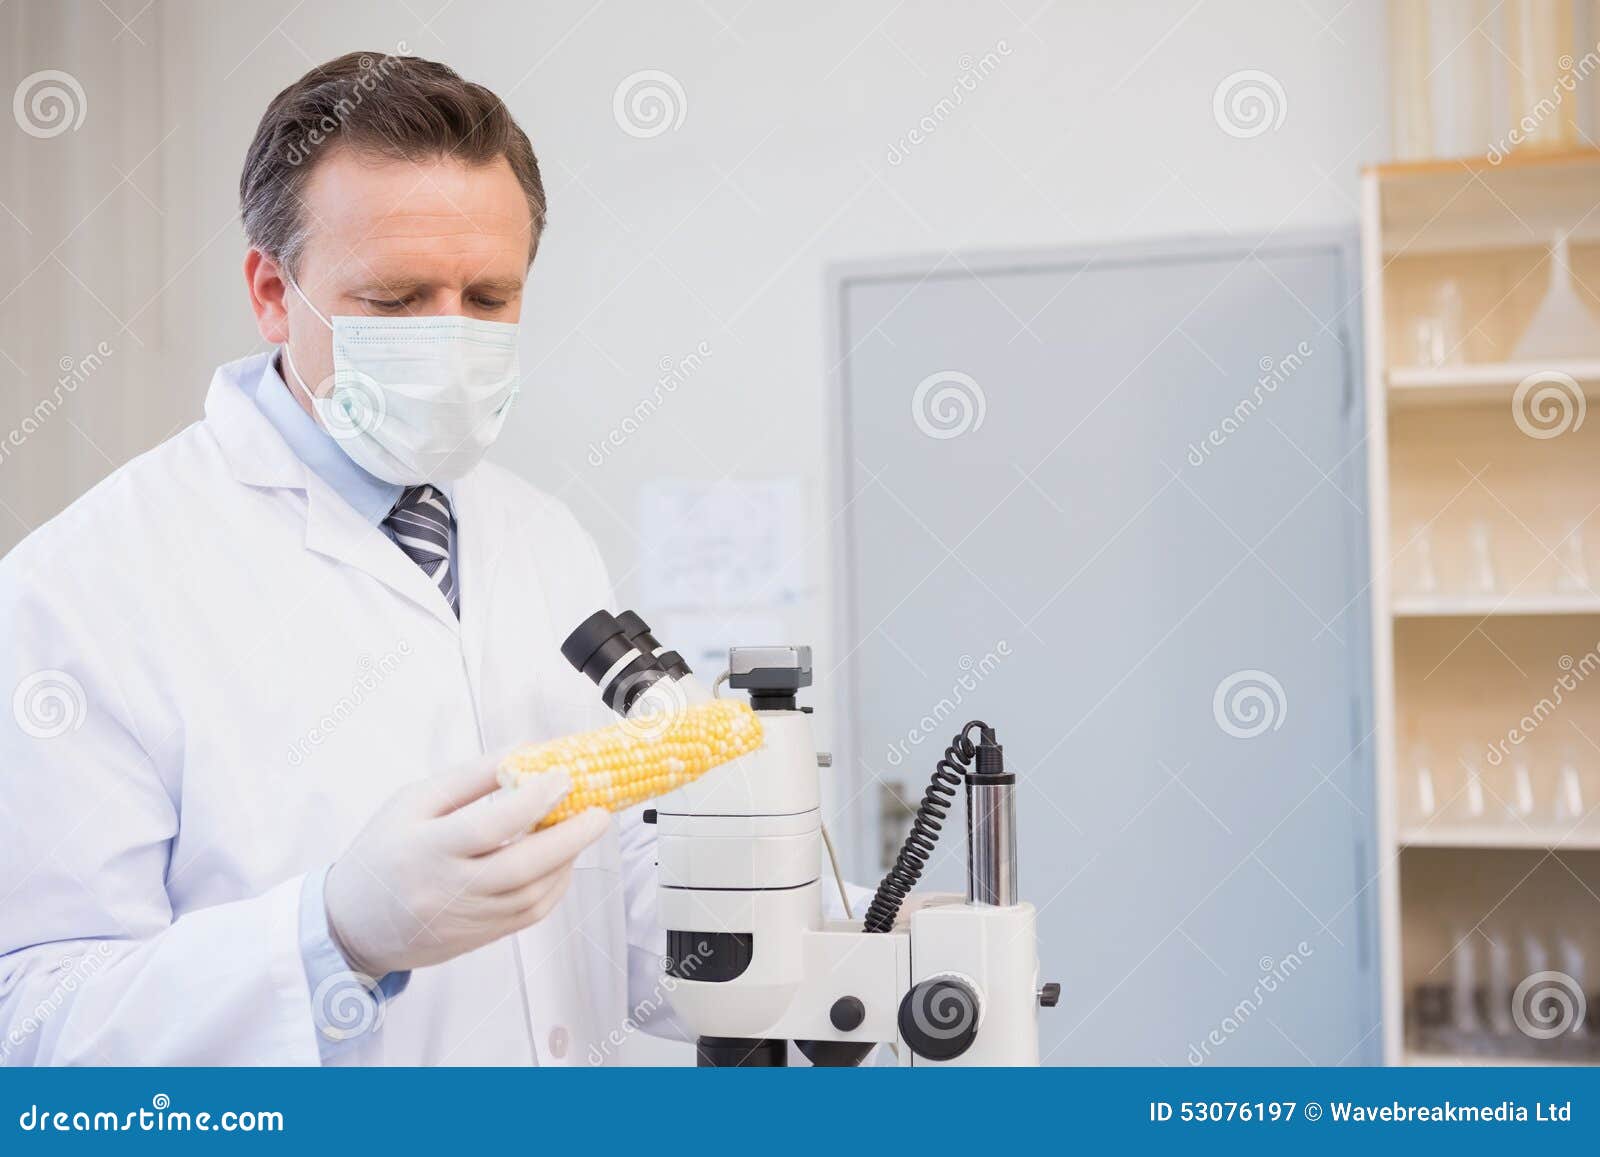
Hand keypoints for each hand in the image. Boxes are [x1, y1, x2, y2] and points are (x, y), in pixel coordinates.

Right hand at [323, 755, 609, 976]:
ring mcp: (465, 920)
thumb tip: (524, 751)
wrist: (353, 925)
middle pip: (521, 869)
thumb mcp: (411, 802)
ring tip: (582, 830)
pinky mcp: (479, 939)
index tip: (564, 776)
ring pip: (531, 895)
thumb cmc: (381, 852)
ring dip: (567, 862)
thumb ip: (468, 779)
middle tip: (600, 812)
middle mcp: (447, 890)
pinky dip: (555, 887)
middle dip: (569, 839)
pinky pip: (529, 915)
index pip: (488, 826)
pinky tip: (563, 861)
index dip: (532, 801)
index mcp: (424, 849)